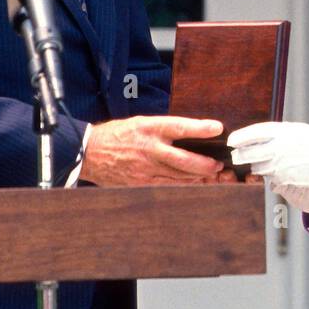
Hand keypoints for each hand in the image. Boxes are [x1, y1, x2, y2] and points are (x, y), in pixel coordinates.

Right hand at [80, 115, 225, 186]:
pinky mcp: (140, 183)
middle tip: (218, 163)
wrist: (89, 152)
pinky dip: (182, 184)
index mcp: (148, 128)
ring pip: (179, 176)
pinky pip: (167, 185)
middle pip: (184, 159)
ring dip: (198, 175)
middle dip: (206, 164)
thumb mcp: (140, 122)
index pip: (179, 127)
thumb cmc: (117, 135)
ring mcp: (145, 168)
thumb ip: (163, 129)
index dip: (200, 128)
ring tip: (209, 172)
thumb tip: (190, 133)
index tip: (218, 128)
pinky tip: (192, 181)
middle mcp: (148, 148)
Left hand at [226, 122, 308, 212]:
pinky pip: (269, 178)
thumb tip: (258, 136)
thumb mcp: (297, 130)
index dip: (239, 137)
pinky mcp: (283, 179)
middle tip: (236, 155)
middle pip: (248, 153)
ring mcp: (279, 165)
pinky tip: (279, 171)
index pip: (253, 133)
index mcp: (282, 132)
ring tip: (265, 162)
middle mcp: (277, 148)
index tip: (231, 141)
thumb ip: (278, 132)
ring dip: (256, 166)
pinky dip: (270, 175)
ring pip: (256, 167)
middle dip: (239, 156)